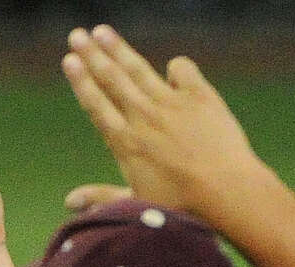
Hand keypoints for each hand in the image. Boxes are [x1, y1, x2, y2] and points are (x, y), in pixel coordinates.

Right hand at [61, 27, 260, 216]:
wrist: (225, 191)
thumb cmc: (181, 208)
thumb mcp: (136, 205)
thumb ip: (102, 197)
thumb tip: (69, 201)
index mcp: (126, 143)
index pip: (97, 105)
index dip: (81, 82)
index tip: (68, 61)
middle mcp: (144, 118)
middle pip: (112, 79)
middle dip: (91, 55)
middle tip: (76, 35)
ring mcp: (172, 103)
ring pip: (138, 69)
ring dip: (118, 48)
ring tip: (102, 31)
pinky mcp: (200, 96)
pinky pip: (182, 70)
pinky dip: (176, 69)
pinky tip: (173, 71)